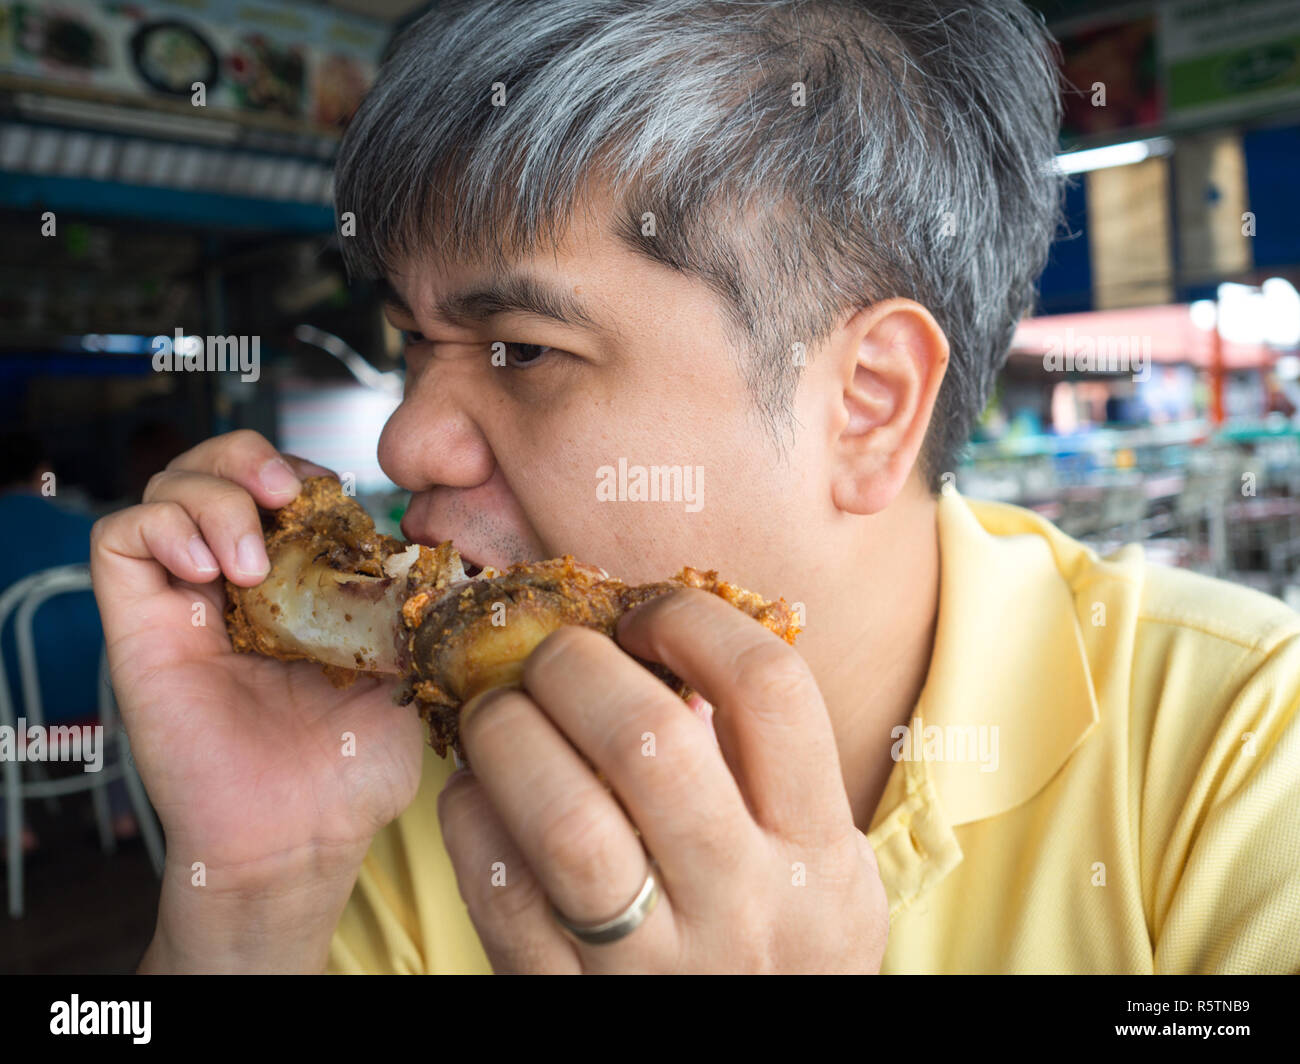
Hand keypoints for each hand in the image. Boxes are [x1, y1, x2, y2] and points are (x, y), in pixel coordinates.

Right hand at [91, 431, 425, 968]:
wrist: (302, 833)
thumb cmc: (352, 764)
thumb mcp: (406, 664)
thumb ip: (415, 601)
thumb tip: (443, 548)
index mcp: (298, 583)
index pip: (280, 485)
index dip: (302, 469)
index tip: (336, 497)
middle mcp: (236, 583)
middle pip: (215, 469)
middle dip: (247, 457)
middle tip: (284, 494)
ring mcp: (186, 602)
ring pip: (165, 490)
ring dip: (211, 496)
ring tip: (249, 560)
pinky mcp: (140, 627)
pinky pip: (118, 541)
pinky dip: (160, 528)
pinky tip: (208, 571)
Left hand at [436, 588, 888, 972]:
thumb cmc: (785, 949)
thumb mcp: (824, 865)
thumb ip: (771, 769)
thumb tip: (667, 655)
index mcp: (816, 850)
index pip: (769, 689)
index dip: (693, 622)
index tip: (647, 618)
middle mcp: (742, 905)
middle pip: (647, 739)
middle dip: (577, 665)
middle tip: (554, 657)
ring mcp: (651, 963)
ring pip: (565, 818)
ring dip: (510, 735)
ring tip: (499, 714)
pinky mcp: (566, 999)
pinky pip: (499, 893)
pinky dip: (471, 818)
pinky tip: (478, 796)